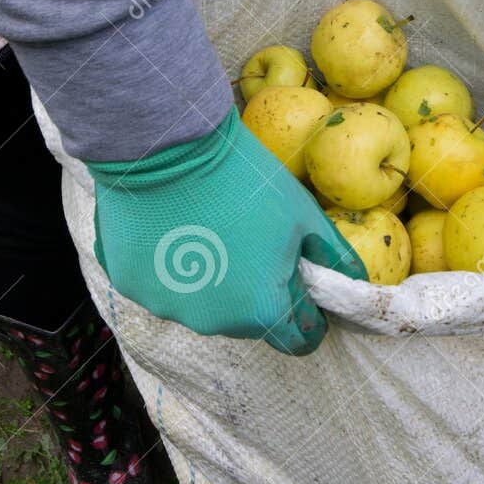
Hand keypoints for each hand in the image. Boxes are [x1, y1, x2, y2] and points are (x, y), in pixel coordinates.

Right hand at [87, 110, 366, 354]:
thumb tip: (352, 283)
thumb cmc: (245, 179)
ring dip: (209, 278)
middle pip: (246, 320)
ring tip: (206, 228)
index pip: (297, 338)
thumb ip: (333, 259)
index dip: (307, 313)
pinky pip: (160, 282)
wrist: (170, 144)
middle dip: (255, 290)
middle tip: (250, 242)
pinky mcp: (131, 284)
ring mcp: (167, 305)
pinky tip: (169, 225)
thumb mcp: (303, 215)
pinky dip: (168, 264)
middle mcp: (213, 323)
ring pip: (200, 302)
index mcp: (262, 312)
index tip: (299, 284)